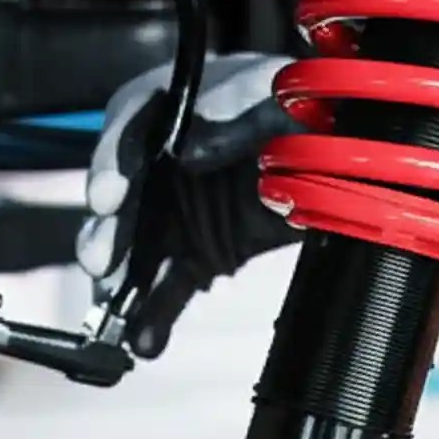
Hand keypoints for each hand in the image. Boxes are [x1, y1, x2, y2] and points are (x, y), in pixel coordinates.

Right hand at [77, 53, 302, 355]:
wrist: (337, 152)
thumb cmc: (301, 108)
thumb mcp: (278, 97)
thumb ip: (237, 112)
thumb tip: (191, 148)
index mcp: (176, 110)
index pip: (130, 129)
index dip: (111, 162)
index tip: (109, 195)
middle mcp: (164, 163)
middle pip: (121, 196)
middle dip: (106, 230)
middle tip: (101, 259)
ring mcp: (178, 213)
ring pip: (134, 249)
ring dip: (118, 280)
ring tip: (112, 308)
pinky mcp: (200, 254)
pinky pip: (171, 287)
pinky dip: (155, 316)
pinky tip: (146, 342)